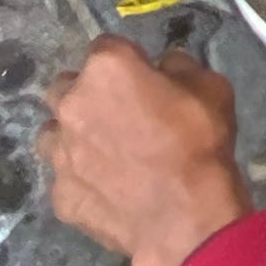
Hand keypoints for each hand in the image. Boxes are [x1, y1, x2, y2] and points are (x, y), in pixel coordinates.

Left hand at [38, 37, 252, 265]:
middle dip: (88, 95)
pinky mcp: (60, 195)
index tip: (143, 78)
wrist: (186, 219)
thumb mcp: (211, 87)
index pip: (105, 47)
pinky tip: (108, 193)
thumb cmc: (199, 145)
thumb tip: (164, 67)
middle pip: (67, 87)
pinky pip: (66, 180)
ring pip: (54, 134)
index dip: (127, 61)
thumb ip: (179, 67)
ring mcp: (60, 153)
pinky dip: (82, 182)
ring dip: (74, 137)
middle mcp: (71, 104)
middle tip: (119, 115)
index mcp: (106, 69)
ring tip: (105, 155)